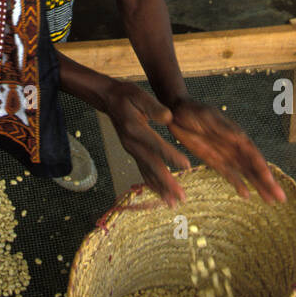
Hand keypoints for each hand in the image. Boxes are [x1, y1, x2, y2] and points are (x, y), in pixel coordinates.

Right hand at [103, 80, 192, 207]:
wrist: (108, 99)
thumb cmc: (126, 95)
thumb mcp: (139, 93)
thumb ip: (153, 106)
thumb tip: (169, 118)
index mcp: (135, 128)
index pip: (156, 145)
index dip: (171, 156)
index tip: (187, 166)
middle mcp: (132, 143)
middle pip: (152, 165)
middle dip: (167, 183)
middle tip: (181, 197)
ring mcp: (131, 150)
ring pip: (147, 172)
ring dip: (160, 188)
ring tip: (172, 203)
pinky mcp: (132, 152)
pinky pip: (143, 171)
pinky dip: (152, 183)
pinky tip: (160, 193)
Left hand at [103, 81, 285, 207]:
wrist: (176, 112)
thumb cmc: (192, 111)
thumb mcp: (207, 117)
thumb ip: (222, 128)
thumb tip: (241, 138)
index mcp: (235, 134)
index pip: (252, 154)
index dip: (262, 168)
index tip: (269, 180)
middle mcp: (234, 146)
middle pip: (254, 167)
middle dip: (267, 183)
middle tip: (281, 198)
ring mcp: (225, 155)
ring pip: (245, 174)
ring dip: (258, 186)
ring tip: (271, 201)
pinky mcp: (213, 160)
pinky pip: (228, 174)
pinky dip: (238, 184)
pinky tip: (246, 195)